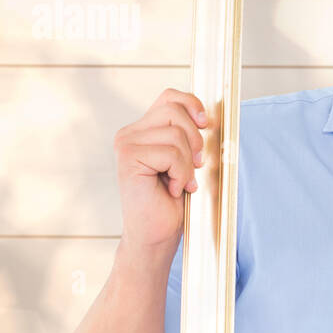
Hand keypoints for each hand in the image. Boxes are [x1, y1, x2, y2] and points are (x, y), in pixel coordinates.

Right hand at [113, 88, 209, 253]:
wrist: (155, 235)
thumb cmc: (170, 202)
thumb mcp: (184, 162)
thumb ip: (186, 137)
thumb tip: (207, 118)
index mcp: (142, 130)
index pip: (170, 97)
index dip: (192, 104)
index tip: (205, 124)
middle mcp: (129, 134)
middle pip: (175, 111)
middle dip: (194, 139)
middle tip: (194, 166)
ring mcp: (126, 144)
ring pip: (176, 134)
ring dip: (187, 164)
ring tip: (180, 182)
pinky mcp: (128, 158)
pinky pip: (171, 154)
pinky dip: (180, 174)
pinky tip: (171, 189)